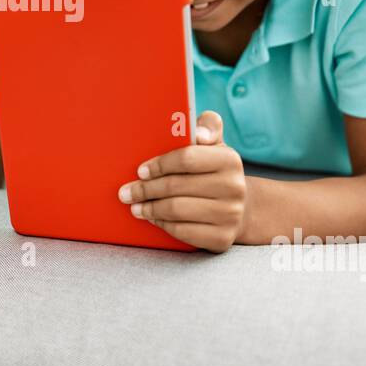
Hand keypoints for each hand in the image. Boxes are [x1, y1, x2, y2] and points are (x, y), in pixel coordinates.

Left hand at [118, 111, 246, 252]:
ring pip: (176, 210)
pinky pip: (182, 231)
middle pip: (176, 186)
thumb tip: (199, 134)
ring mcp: (230, 215)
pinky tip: (154, 218)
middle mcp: (234, 187)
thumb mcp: (213, 146)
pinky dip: (162, 224)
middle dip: (145, 189)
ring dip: (149, 208)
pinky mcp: (222, 238)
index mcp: (229, 159)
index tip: (140, 171)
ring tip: (135, 206)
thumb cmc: (213, 172)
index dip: (159, 165)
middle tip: (126, 192)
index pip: (186, 158)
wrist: (239, 208)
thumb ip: (206, 127)